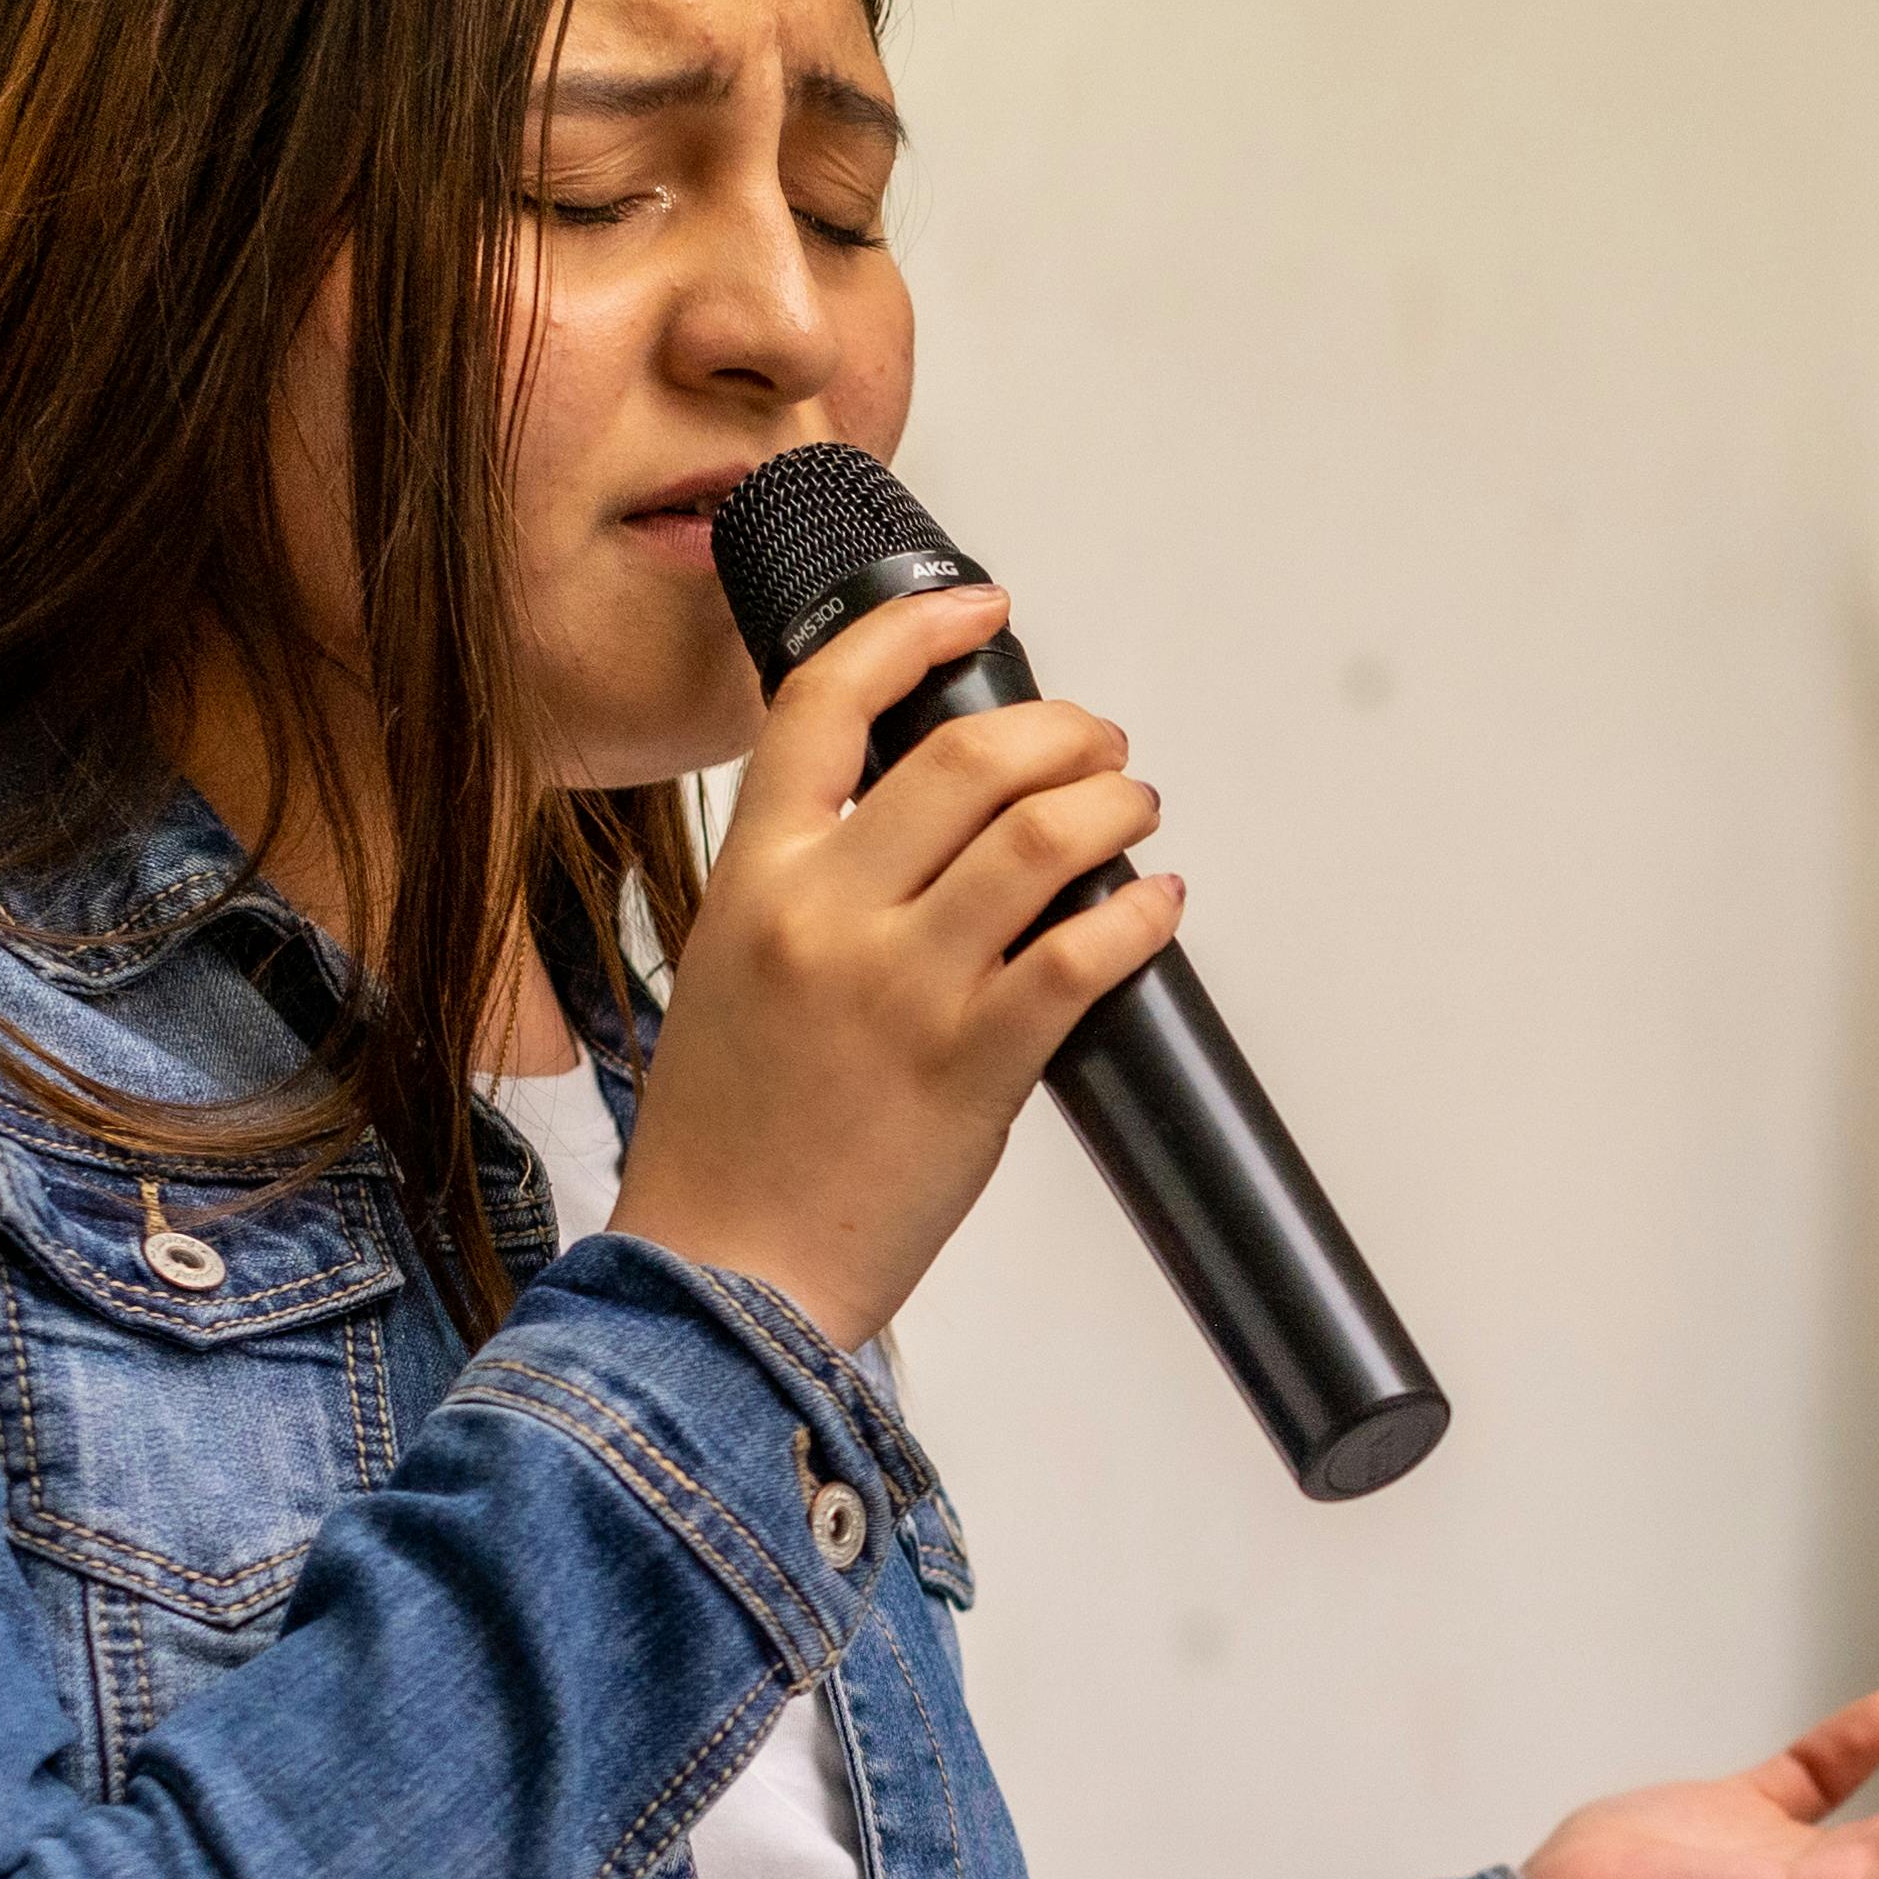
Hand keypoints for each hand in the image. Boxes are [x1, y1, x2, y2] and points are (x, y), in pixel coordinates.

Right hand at [610, 578, 1184, 1349]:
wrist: (723, 1272)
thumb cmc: (731, 1139)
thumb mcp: (730, 970)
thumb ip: (815, 886)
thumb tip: (938, 829)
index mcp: (754, 876)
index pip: (825, 701)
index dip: (913, 631)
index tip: (980, 606)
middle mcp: (825, 912)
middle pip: (967, 753)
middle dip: (1062, 730)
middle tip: (1099, 744)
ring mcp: (901, 986)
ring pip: (1044, 836)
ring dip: (1115, 804)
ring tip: (1133, 812)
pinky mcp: (974, 1062)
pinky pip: (1088, 953)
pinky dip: (1143, 911)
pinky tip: (1156, 905)